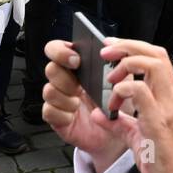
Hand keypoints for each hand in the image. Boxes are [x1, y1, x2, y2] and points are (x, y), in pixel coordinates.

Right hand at [41, 39, 129, 172]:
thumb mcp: (124, 78)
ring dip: (66, 98)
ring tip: (79, 104)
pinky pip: (49, 112)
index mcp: (78, 66)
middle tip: (80, 87)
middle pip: (50, 68)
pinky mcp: (56, 118)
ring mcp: (58, 99)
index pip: (56, 49)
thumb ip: (119, 57)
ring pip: (48, 90)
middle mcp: (65, 80)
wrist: (118, 131)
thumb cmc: (118, 103)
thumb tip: (108, 41)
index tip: (76, 61)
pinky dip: (63, 115)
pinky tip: (74, 117)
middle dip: (66, 78)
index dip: (60, 51)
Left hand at [99, 39, 172, 172]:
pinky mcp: (159, 122)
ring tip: (110, 78)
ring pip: (152, 65)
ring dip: (126, 64)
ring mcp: (169, 109)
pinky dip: (123, 88)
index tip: (114, 47)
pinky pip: (140, 91)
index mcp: (172, 99)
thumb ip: (122, 122)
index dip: (135, 47)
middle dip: (128, 46)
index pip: (158, 59)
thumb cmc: (164, 163)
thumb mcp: (140, 137)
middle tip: (106, 52)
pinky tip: (114, 99)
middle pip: (156, 54)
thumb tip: (101, 114)